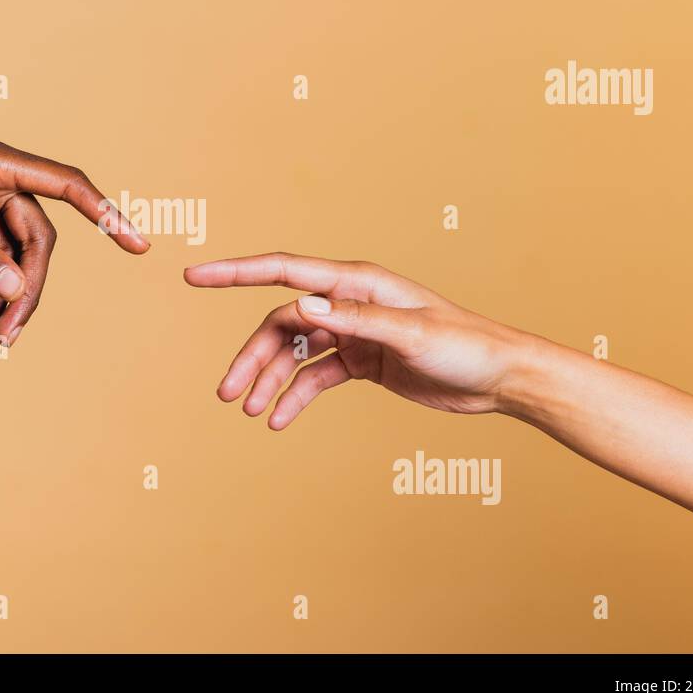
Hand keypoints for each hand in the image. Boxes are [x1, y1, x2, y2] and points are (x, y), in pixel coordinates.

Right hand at [184, 253, 533, 429]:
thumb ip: (355, 319)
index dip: (234, 273)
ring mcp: (353, 332)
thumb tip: (299, 305)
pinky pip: (316, 377)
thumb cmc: (464, 345)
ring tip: (249, 411)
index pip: (282, 272)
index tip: (193, 278)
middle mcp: (347, 302)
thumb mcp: (411, 332)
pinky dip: (295, 396)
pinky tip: (279, 420)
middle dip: (252, 357)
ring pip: (294, 353)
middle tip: (227, 393)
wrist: (499, 379)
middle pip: (281, 324)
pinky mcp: (362, 361)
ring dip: (269, 380)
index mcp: (355, 283)